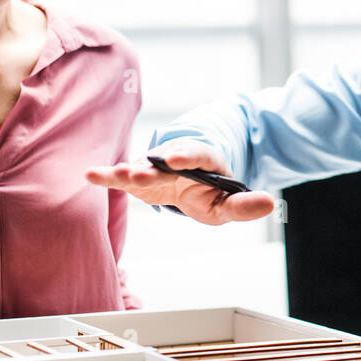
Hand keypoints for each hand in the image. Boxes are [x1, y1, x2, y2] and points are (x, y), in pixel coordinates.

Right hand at [86, 140, 276, 225]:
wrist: (190, 182)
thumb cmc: (210, 192)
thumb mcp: (229, 203)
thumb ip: (245, 205)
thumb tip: (270, 203)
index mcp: (202, 160)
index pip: (196, 155)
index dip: (186, 156)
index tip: (175, 158)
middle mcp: (174, 160)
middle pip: (162, 163)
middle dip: (151, 167)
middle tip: (139, 171)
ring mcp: (154, 167)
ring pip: (140, 168)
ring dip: (127, 171)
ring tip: (117, 174)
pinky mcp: (137, 178)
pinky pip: (121, 178)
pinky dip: (106, 176)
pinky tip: (89, 174)